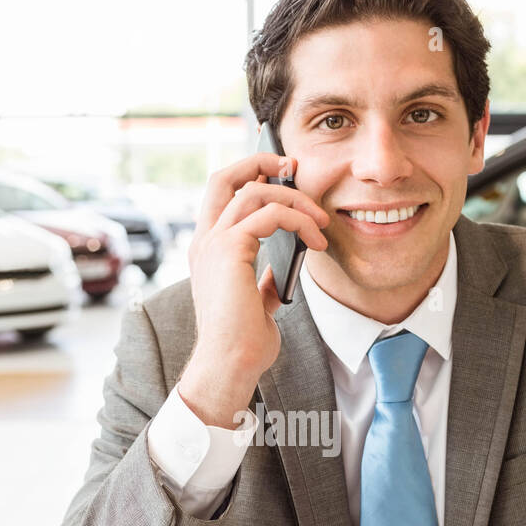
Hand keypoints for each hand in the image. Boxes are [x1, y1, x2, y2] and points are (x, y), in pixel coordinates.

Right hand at [179, 151, 328, 427]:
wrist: (230, 364)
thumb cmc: (242, 342)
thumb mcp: (257, 303)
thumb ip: (264, 280)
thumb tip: (282, 269)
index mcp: (208, 250)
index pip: (221, 194)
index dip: (250, 175)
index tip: (284, 176)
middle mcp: (205, 241)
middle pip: (225, 176)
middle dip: (260, 162)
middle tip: (294, 167)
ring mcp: (213, 243)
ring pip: (254, 191)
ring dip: (295, 201)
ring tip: (320, 224)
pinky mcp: (229, 250)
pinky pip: (269, 215)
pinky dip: (299, 221)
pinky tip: (316, 242)